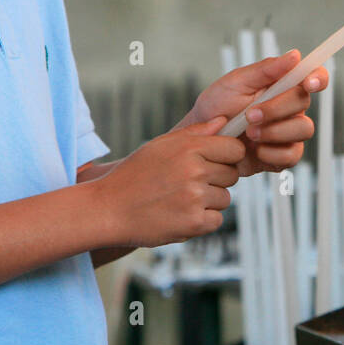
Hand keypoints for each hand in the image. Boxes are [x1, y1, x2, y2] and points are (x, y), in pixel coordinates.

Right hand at [96, 115, 243, 247]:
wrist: (109, 208)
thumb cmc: (134, 174)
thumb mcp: (161, 145)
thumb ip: (195, 132)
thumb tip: (224, 121)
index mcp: (189, 148)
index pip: (235, 149)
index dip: (228, 155)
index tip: (217, 161)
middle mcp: (195, 171)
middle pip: (232, 175)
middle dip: (217, 179)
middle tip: (190, 183)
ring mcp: (195, 198)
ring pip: (225, 198)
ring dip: (209, 201)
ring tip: (181, 199)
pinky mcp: (194, 223)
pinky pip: (216, 220)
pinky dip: (203, 220)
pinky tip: (181, 214)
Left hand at [181, 49, 328, 176]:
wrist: (204, 139)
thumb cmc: (218, 106)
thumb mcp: (236, 82)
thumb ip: (265, 69)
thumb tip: (295, 55)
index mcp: (283, 84)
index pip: (314, 76)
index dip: (318, 78)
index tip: (308, 83)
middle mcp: (290, 107)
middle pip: (304, 103)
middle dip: (276, 109)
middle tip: (250, 115)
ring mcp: (289, 132)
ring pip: (303, 130)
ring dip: (275, 131)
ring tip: (250, 133)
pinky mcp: (283, 155)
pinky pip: (292, 155)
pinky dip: (271, 153)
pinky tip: (254, 149)